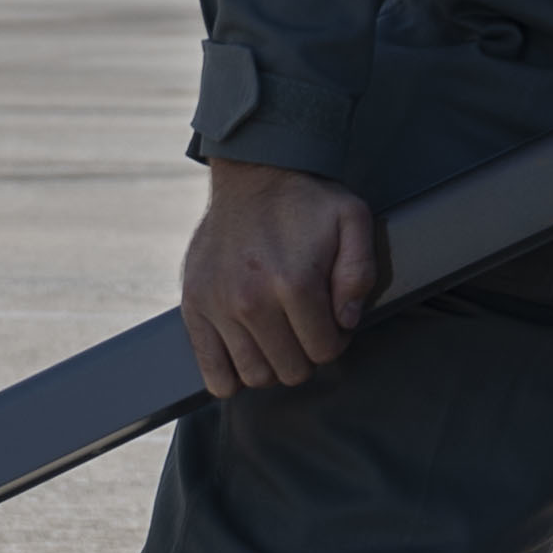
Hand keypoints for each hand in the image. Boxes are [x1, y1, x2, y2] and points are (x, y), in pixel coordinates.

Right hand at [185, 159, 380, 401]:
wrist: (253, 175)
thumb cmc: (307, 201)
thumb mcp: (353, 220)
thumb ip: (359, 273)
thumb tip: (346, 321)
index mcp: (294, 282)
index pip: (324, 350)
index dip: (335, 338)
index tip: (331, 319)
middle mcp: (251, 299)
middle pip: (291, 370)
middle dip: (307, 353)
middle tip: (306, 325)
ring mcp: (217, 306)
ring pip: (256, 376)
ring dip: (273, 363)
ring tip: (279, 334)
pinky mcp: (193, 307)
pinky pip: (212, 374)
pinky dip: (231, 377)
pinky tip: (246, 354)